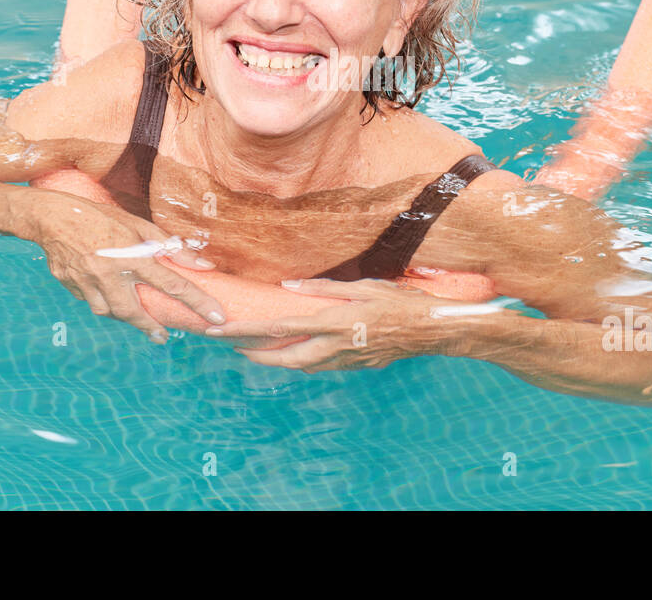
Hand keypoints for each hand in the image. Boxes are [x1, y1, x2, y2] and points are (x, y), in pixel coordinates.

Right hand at [20, 193, 224, 341]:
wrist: (52, 216)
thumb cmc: (102, 217)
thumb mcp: (139, 225)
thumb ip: (172, 246)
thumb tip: (204, 265)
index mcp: (133, 255)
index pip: (172, 284)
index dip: (197, 302)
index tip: (215, 316)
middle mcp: (110, 272)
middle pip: (133, 312)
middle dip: (150, 327)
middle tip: (161, 336)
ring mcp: (87, 282)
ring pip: (109, 312)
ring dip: (125, 317)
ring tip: (137, 319)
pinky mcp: (71, 286)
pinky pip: (92, 302)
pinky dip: (103, 303)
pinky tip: (108, 297)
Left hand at [204, 277, 457, 371]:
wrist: (429, 331)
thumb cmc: (398, 302)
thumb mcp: (362, 286)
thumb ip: (322, 289)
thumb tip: (287, 287)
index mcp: (332, 322)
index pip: (278, 328)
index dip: (246, 331)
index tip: (222, 331)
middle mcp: (334, 346)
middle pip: (282, 357)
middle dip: (253, 353)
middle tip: (231, 345)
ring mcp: (344, 360)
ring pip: (299, 365)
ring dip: (275, 359)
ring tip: (256, 348)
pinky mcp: (354, 365)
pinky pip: (318, 365)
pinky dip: (299, 359)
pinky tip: (294, 351)